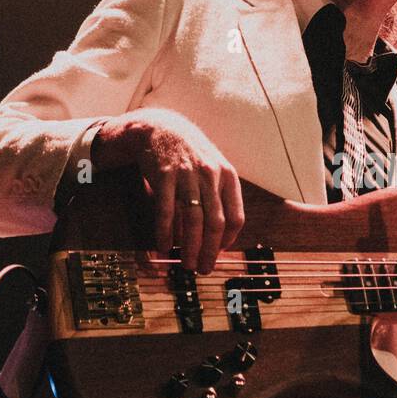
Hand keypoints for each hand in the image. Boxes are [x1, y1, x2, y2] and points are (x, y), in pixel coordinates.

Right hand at [92, 109, 244, 272]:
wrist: (161, 128)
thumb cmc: (190, 155)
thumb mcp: (214, 169)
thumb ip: (221, 197)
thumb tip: (223, 236)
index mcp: (228, 176)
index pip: (236, 217)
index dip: (229, 241)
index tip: (219, 254)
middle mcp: (211, 176)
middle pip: (215, 224)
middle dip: (209, 252)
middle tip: (203, 269)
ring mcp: (187, 175)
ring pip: (192, 221)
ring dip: (189, 248)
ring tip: (185, 264)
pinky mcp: (164, 176)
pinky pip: (166, 212)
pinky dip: (165, 234)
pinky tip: (163, 248)